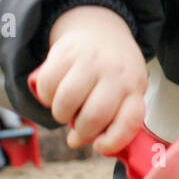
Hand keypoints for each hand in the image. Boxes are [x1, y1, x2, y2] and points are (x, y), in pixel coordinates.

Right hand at [27, 5, 146, 154]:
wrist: (101, 32)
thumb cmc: (114, 73)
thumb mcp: (126, 92)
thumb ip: (113, 119)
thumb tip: (80, 141)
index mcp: (134, 88)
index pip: (129, 121)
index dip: (111, 142)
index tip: (98, 146)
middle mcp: (115, 73)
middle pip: (93, 117)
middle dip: (81, 133)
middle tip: (77, 133)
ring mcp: (90, 60)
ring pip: (66, 102)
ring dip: (60, 115)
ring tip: (65, 111)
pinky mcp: (66, 52)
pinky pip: (47, 85)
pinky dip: (45, 97)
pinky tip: (54, 94)